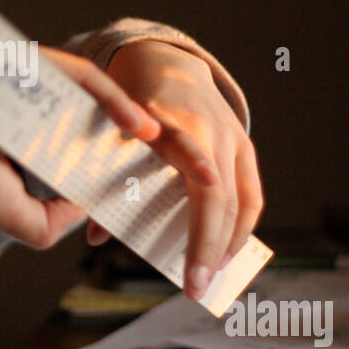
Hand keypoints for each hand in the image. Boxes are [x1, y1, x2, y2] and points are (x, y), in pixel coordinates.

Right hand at [0, 47, 160, 249]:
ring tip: (158, 141)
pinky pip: (80, 75)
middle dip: (129, 131)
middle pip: (91, 111)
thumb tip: (89, 209)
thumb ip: (58, 218)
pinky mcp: (29, 61)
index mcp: (24, 131)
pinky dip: (112, 98)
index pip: (78, 136)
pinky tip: (137, 125)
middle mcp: (28, 101)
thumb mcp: (25, 221)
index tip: (143, 170)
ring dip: (129, 115)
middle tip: (165, 154)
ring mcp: (28, 78)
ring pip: (91, 92)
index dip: (111, 152)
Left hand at [86, 41, 263, 302]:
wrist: (166, 62)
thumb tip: (97, 236)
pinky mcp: (245, 145)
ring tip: (210, 277)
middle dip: (206, 244)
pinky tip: (227, 254)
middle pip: (217, 192)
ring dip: (228, 243)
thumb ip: (108, 178)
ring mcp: (231, 136)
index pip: (186, 148)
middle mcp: (207, 128)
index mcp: (167, 119)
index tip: (200, 196)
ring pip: (240, 199)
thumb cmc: (131, 103)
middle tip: (194, 286)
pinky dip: (242, 227)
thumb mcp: (113, 129)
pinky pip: (251, 194)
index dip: (196, 171)